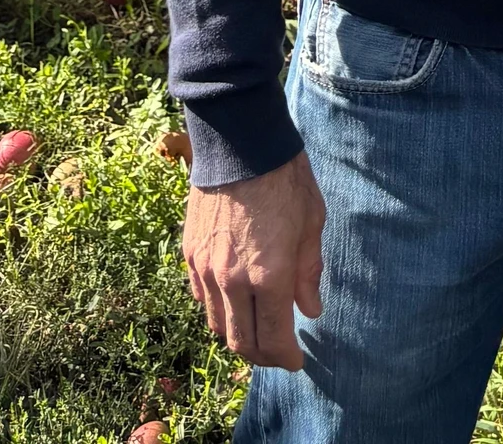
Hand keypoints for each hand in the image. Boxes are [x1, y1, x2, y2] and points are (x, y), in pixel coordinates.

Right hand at [182, 151, 326, 368]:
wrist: (239, 140)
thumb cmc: (284, 177)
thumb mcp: (312, 221)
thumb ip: (308, 272)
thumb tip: (311, 309)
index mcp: (269, 276)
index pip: (274, 339)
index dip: (286, 358)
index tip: (297, 361)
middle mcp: (233, 281)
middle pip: (242, 342)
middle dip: (263, 356)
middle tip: (278, 352)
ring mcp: (206, 269)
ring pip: (218, 325)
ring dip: (238, 337)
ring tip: (257, 333)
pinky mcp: (190, 254)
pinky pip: (200, 298)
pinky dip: (218, 312)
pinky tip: (233, 305)